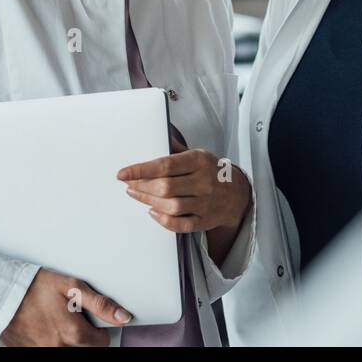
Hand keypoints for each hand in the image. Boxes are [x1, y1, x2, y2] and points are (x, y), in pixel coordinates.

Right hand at [0, 268, 130, 346]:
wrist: (1, 294)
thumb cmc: (35, 287)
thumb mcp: (72, 286)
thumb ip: (100, 304)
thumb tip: (123, 317)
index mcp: (73, 333)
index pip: (102, 343)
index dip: (99, 328)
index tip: (89, 317)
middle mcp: (59, 348)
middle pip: (85, 348)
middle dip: (82, 334)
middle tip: (71, 315)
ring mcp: (44, 352)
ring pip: (67, 350)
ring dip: (67, 338)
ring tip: (56, 319)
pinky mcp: (30, 352)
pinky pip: (49, 348)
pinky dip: (50, 340)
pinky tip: (44, 326)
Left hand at [117, 138, 250, 234]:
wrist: (237, 194)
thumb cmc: (211, 171)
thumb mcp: (198, 154)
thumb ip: (175, 149)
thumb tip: (155, 136)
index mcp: (199, 161)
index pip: (165, 165)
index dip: (141, 170)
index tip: (123, 173)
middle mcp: (203, 182)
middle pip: (165, 187)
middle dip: (141, 186)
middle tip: (128, 184)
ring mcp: (205, 203)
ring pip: (171, 206)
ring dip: (148, 201)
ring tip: (136, 194)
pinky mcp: (204, 220)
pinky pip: (180, 225)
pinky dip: (163, 220)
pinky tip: (153, 211)